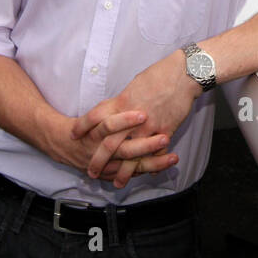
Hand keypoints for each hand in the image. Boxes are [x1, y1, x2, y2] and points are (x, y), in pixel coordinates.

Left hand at [71, 51, 199, 187]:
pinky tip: (146, 173)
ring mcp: (149, 127)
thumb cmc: (159, 75)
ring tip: (116, 182)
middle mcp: (132, 118)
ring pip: (131, 156)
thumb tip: (115, 109)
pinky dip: (151, 165)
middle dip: (98, 160)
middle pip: (109, 143)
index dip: (82, 126)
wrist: (184, 74)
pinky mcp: (165, 132)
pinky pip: (156, 154)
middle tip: (91, 171)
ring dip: (122, 172)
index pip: (95, 116)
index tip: (73, 135)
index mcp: (122, 102)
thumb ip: (123, 102)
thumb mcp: (134, 85)